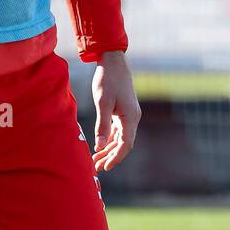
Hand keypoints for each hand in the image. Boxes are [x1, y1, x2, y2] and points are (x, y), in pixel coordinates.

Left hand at [91, 51, 139, 171]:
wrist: (113, 62)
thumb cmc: (107, 80)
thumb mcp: (103, 102)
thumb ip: (102, 125)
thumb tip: (99, 146)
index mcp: (131, 117)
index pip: (126, 144)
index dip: (116, 157)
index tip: (105, 167)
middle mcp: (133, 118)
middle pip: (123, 143)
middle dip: (110, 156)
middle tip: (96, 167)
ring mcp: (129, 115)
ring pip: (120, 138)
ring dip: (109, 149)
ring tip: (96, 160)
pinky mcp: (124, 111)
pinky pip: (118, 130)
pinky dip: (109, 139)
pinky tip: (100, 146)